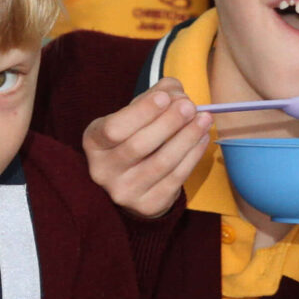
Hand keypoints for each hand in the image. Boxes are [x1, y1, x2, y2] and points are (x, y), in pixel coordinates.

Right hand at [80, 80, 206, 218]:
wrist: (135, 181)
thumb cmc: (135, 137)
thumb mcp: (136, 113)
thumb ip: (156, 95)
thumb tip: (177, 92)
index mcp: (94, 143)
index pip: (114, 129)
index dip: (141, 112)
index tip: (165, 97)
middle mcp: (102, 170)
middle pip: (139, 146)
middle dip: (168, 123)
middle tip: (190, 106)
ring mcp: (124, 191)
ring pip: (161, 163)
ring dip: (187, 138)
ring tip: (204, 119)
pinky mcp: (147, 205)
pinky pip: (176, 178)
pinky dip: (193, 156)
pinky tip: (202, 138)